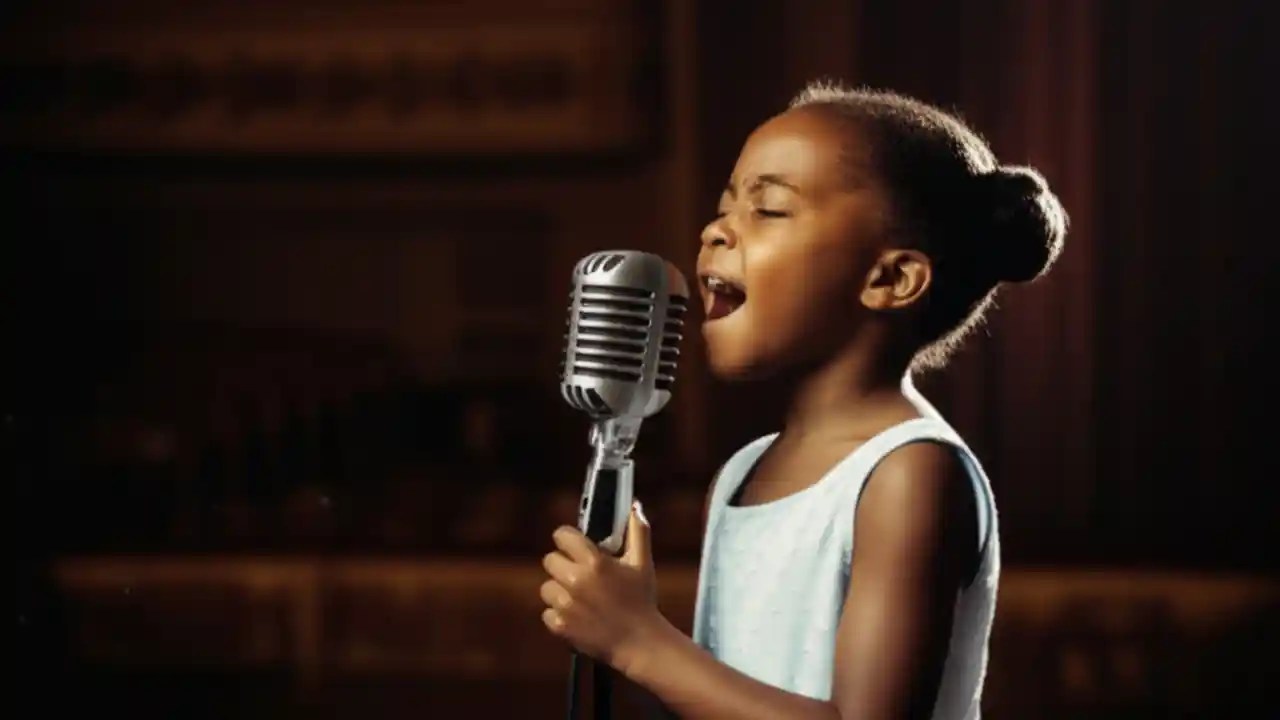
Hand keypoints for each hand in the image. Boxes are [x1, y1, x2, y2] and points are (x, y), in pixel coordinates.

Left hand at [540, 500, 664, 674]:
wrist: (640, 643)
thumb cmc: (642, 601)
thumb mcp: (642, 563)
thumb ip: (638, 531)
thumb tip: (635, 507)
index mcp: (594, 562)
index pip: (562, 536)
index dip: (568, 539)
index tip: (573, 546)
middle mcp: (576, 580)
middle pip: (550, 560)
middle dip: (564, 565)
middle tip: (580, 575)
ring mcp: (566, 604)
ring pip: (546, 587)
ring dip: (560, 591)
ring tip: (580, 598)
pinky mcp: (560, 625)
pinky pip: (547, 612)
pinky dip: (559, 614)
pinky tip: (578, 616)